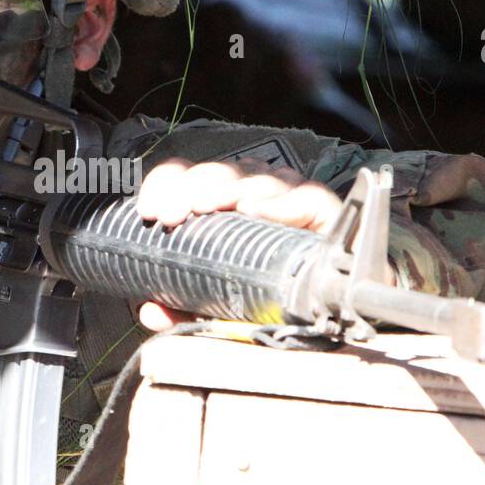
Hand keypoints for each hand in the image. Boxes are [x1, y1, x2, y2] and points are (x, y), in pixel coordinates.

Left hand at [133, 157, 343, 330]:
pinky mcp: (325, 211)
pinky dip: (278, 203)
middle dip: (188, 189)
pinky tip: (255, 210)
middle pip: (219, 172)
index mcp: (224, 204)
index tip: (149, 211)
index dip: (167, 183)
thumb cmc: (271, 300)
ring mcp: (291, 197)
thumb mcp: (218, 308)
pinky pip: (305, 197)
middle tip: (170, 216)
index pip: (190, 176)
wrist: (335, 312)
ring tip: (204, 208)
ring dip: (225, 190)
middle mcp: (255, 193)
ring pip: (256, 177)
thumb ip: (184, 308)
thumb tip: (149, 310)